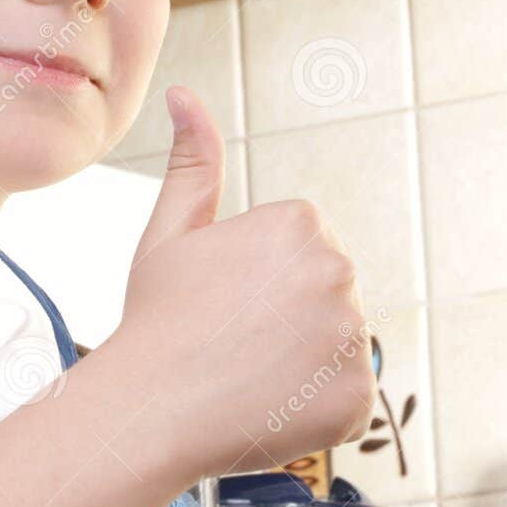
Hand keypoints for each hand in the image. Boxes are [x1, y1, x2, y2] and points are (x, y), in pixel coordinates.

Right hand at [119, 87, 375, 481]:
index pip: (303, 255)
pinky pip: (348, 400)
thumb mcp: (170, 232)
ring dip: (304, 366)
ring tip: (248, 379)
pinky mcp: (360, 397)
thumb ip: (193, 162)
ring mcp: (354, 337)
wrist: (147, 411)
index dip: (259, 286)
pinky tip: (268, 409)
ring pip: (338, 348)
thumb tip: (183, 94)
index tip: (224, 307)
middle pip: (326, 298)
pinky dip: (316, 412)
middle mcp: (339, 271)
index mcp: (301, 223)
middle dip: (290, 322)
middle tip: (234, 346)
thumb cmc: (155, 320)